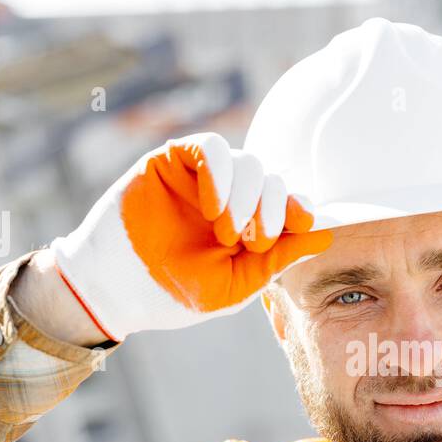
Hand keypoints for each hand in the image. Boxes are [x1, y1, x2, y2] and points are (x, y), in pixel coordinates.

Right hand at [50, 132, 331, 340]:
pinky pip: (212, 148)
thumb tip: (326, 236)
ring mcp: (204, 178)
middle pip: (274, 180)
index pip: (290, 204)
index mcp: (251, 228)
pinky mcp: (173, 161)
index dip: (301, 209)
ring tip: (227, 232)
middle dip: (274, 208)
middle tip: (254, 240)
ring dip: (248, 196)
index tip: (304, 223)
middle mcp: (233, 198)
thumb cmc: (174, 294)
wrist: (115, 289)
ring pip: (248, 162)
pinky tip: (213, 206)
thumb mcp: (234, 284)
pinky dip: (221, 173)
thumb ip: (277, 260)